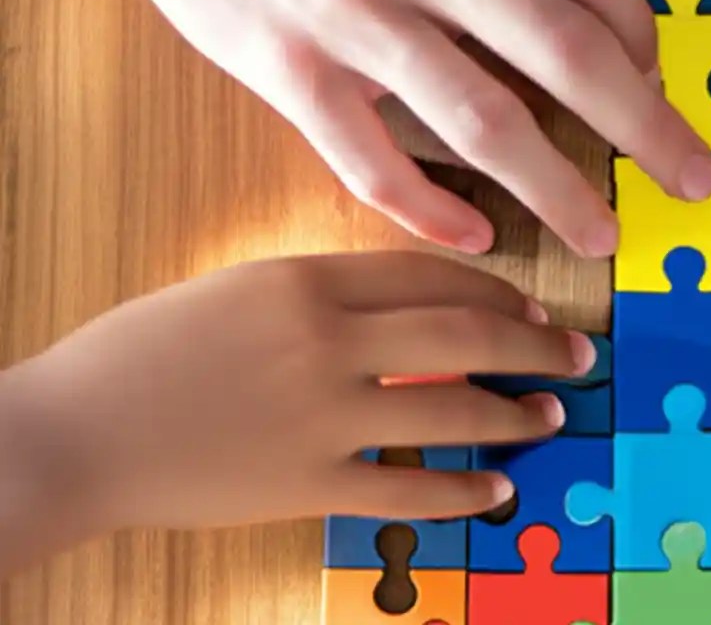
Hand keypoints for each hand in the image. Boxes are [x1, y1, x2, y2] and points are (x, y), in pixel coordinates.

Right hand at [0, 251, 590, 554]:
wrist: (75, 429)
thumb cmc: (145, 352)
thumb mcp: (240, 290)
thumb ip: (324, 296)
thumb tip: (405, 312)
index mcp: (308, 279)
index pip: (432, 274)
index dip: (497, 291)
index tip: (533, 306)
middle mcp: (327, 339)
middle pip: (464, 331)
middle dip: (535, 344)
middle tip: (579, 353)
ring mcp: (321, 415)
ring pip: (452, 407)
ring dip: (515, 414)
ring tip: (550, 417)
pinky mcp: (308, 484)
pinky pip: (406, 489)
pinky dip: (460, 491)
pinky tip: (494, 488)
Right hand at [62, 0, 710, 256]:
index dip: (641, 29)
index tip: (657, 74)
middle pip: (564, 49)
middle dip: (644, 126)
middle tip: (691, 179)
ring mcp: (349, 12)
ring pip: (483, 119)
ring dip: (556, 189)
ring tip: (601, 235)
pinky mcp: (286, 68)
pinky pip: (371, 160)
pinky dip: (428, 209)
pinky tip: (474, 238)